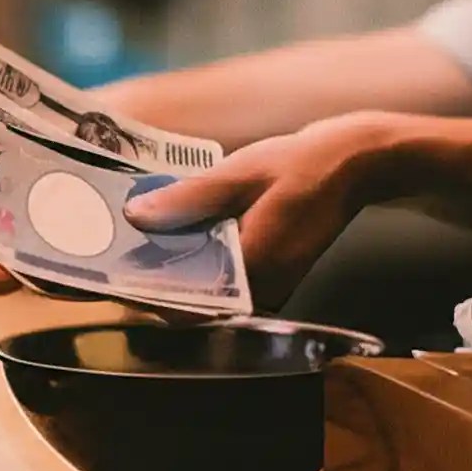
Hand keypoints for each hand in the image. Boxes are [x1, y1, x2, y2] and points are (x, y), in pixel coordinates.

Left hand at [124, 112, 407, 306]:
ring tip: (138, 243)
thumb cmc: (302, 166)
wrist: (355, 163)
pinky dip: (199, 260)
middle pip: (195, 302)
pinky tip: (177, 234)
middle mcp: (262, 289)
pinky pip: (224, 277)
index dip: (149, 297)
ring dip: (176, 270)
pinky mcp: (269, 274)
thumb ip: (186, 199)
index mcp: (254, 269)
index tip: (116, 278)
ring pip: (209, 291)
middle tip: (118, 255)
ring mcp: (268, 285)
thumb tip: (137, 215)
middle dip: (156, 281)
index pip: (189, 308)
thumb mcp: (238, 174)